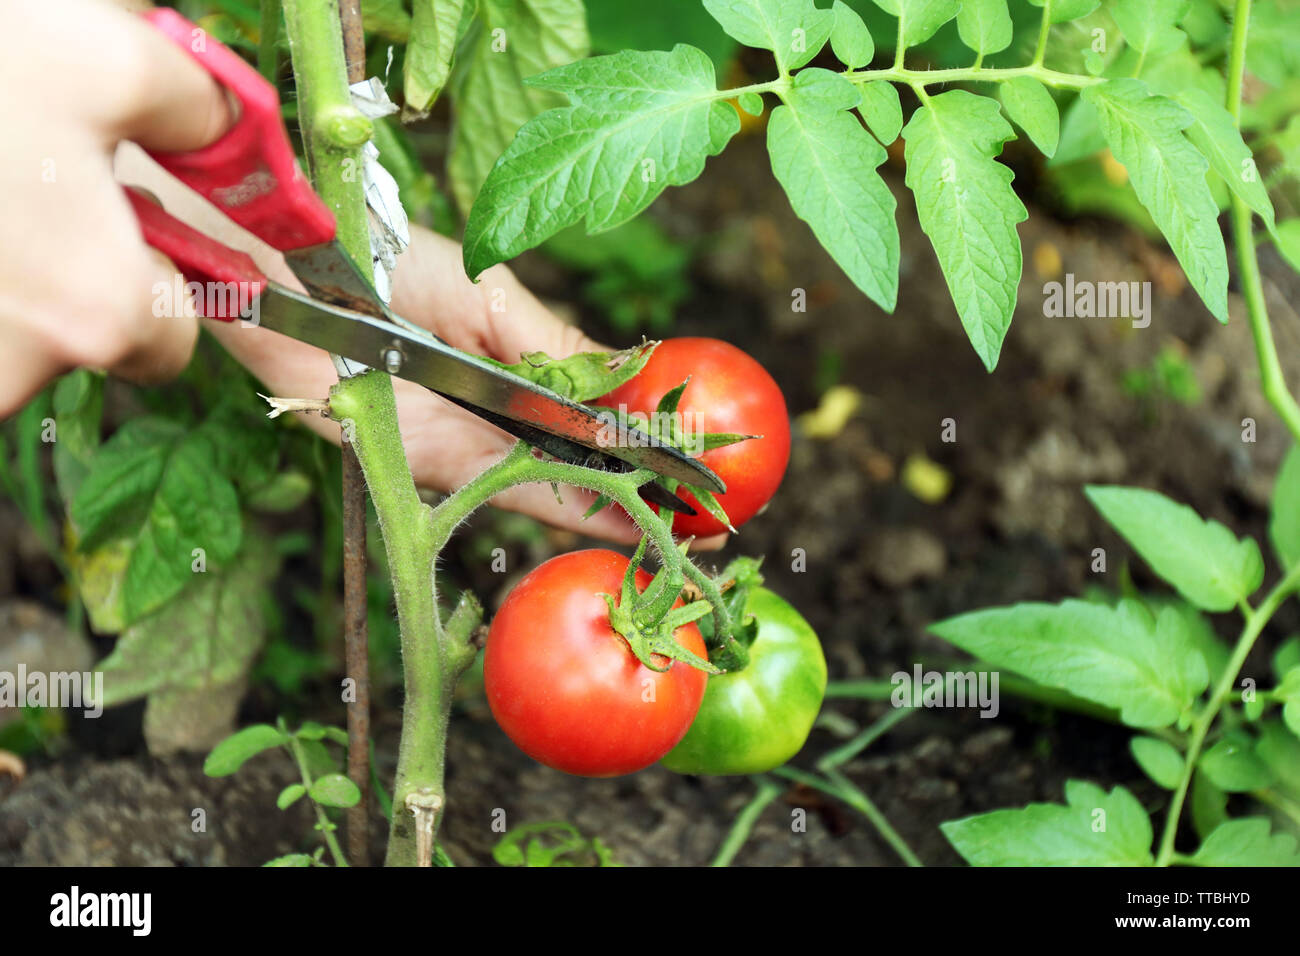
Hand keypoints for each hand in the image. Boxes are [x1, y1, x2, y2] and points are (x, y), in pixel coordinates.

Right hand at [0, 0, 230, 417]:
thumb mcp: (103, 57)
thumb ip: (197, 111)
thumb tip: (225, 135)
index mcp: (98, 316)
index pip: (170, 343)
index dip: (159, 280)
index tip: (121, 220)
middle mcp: (7, 372)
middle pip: (72, 342)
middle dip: (64, 272)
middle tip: (25, 182)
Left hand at [202, 226, 726, 545]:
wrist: (303, 278)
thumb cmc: (393, 264)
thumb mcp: (494, 299)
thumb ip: (558, 349)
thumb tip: (632, 379)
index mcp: (513, 363)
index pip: (595, 411)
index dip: (647, 435)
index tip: (701, 453)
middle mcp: (498, 411)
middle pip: (584, 461)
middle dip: (647, 490)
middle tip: (711, 514)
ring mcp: (471, 443)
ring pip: (560, 487)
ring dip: (622, 512)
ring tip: (686, 531)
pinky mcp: (438, 468)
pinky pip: (515, 495)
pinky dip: (571, 512)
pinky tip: (623, 523)